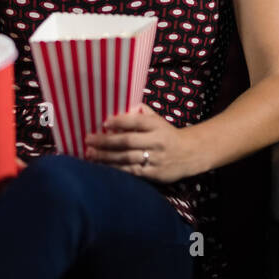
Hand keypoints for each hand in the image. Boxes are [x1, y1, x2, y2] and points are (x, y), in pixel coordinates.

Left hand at [85, 104, 199, 182]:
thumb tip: (122, 104)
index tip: (104, 122)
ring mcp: (155, 159)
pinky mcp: (154, 174)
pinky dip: (116, 169)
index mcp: (157, 126)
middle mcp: (156, 142)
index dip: (119, 122)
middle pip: (127, 142)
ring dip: (106, 157)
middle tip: (88, 140)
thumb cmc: (167, 134)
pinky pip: (132, 172)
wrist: (189, 154)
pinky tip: (103, 167)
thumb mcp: (158, 120)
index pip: (136, 122)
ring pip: (127, 158)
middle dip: (105, 141)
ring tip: (90, 154)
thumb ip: (142, 112)